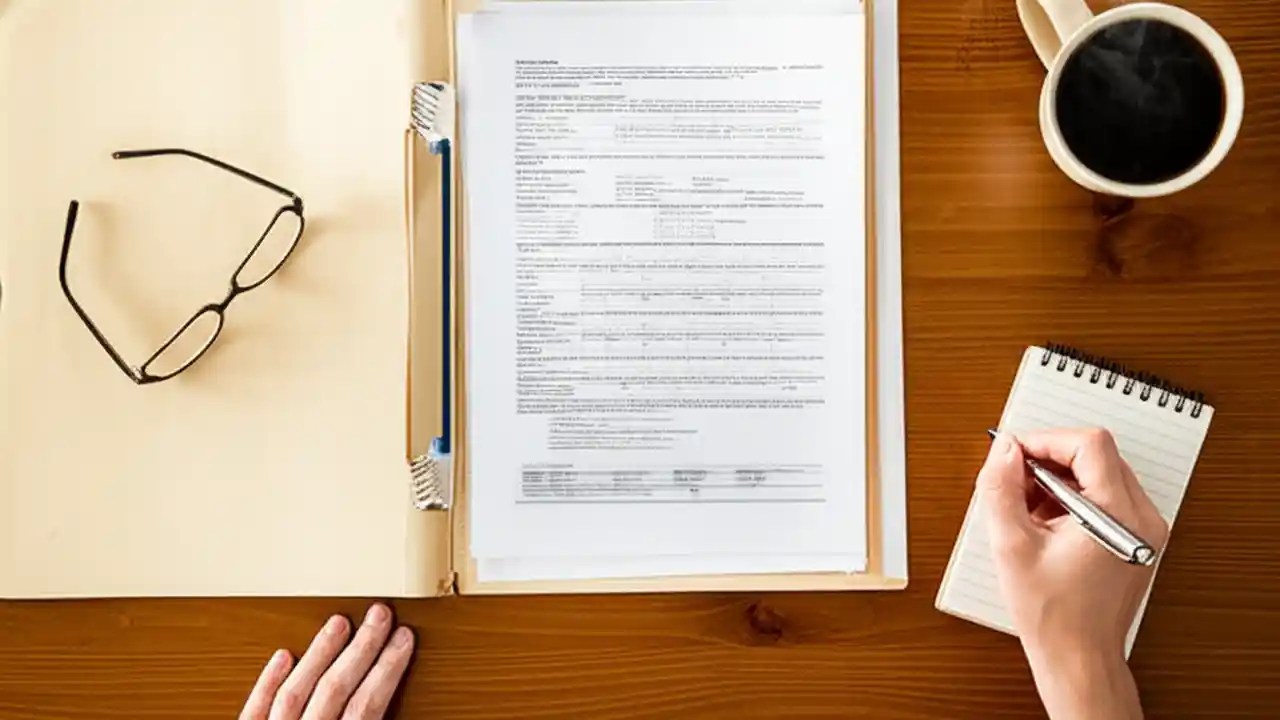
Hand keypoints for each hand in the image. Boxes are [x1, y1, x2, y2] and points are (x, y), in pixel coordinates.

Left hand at [239, 603, 415, 719]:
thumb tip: (400, 706)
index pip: (367, 705)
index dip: (388, 669)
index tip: (402, 640)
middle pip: (336, 688)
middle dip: (362, 648)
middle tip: (379, 615)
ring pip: (296, 690)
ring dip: (320, 653)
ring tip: (338, 622)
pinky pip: (255, 708)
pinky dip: (268, 681)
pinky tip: (283, 656)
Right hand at [978, 428, 1167, 719]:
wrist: (1078, 657)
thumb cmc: (1053, 615)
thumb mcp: (1011, 546)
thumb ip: (1001, 489)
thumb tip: (1004, 451)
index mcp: (1118, 515)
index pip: (1088, 444)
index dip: (1045, 440)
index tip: (1015, 454)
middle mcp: (1142, 517)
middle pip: (1096, 454)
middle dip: (1049, 460)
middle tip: (1016, 483)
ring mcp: (1145, 528)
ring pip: (1100, 472)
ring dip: (1060, 479)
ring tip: (1029, 509)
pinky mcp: (1138, 537)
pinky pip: (1106, 495)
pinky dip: (1073, 497)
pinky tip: (1046, 523)